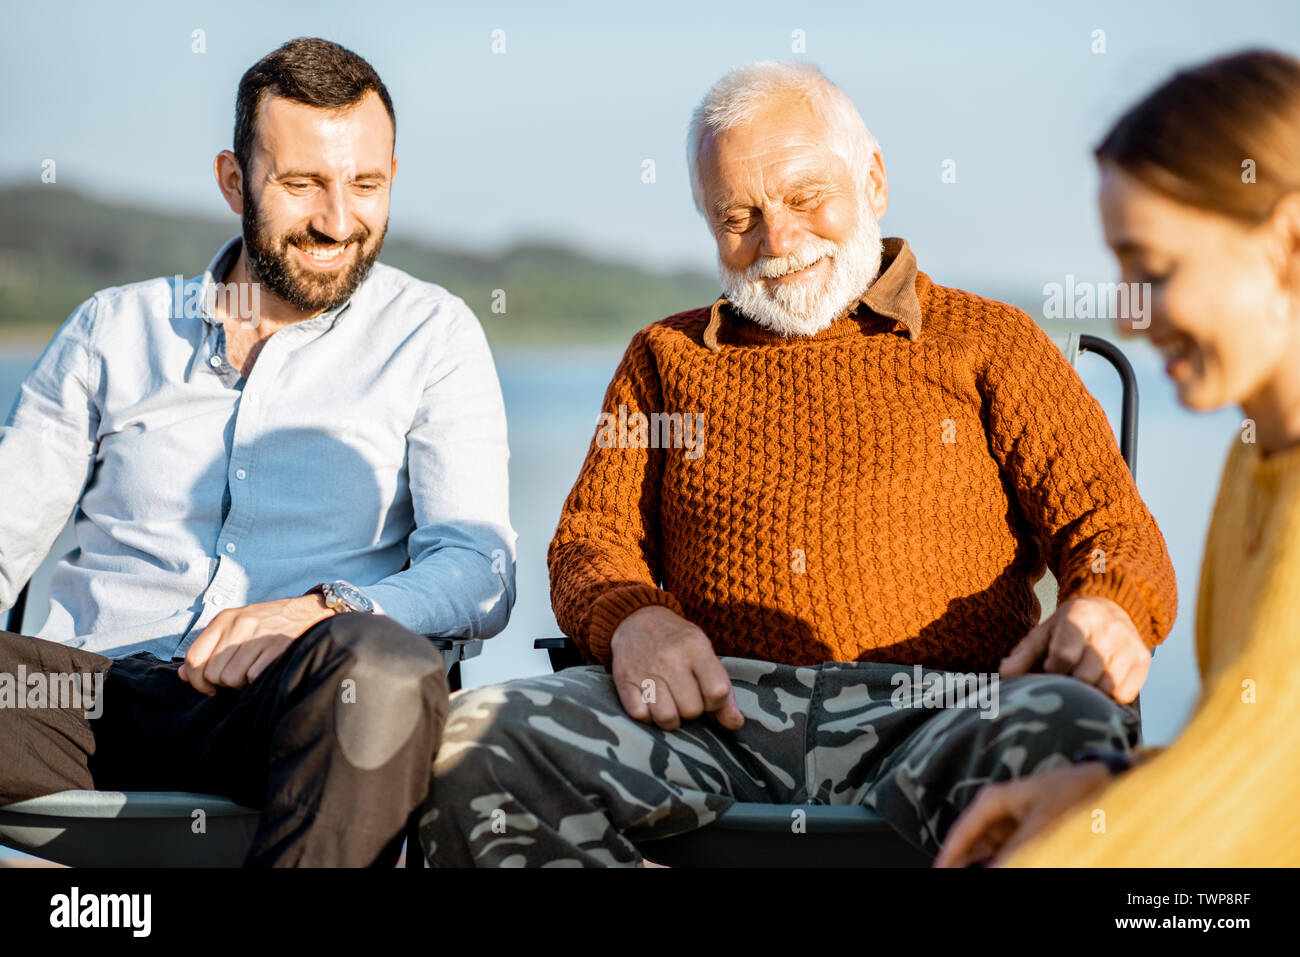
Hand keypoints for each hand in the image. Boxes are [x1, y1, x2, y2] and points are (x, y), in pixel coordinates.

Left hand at [178, 595, 334, 694]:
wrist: (309, 612)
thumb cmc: (268, 625)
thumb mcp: (235, 628)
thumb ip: (208, 649)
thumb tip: (183, 674)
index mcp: (225, 619)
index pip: (193, 658)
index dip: (197, 680)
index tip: (210, 686)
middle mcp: (240, 624)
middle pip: (212, 673)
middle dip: (223, 683)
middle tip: (238, 677)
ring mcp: (259, 635)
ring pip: (231, 679)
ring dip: (242, 683)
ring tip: (253, 671)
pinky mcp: (278, 647)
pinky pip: (254, 678)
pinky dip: (259, 680)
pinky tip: (266, 669)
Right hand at [609, 605, 742, 731]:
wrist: (635, 620)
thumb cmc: (677, 641)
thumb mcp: (704, 653)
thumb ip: (721, 688)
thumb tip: (735, 724)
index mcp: (695, 647)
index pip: (718, 693)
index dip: (716, 703)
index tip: (709, 696)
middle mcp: (670, 658)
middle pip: (692, 710)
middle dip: (692, 710)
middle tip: (686, 696)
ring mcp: (645, 671)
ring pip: (666, 718)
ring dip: (671, 718)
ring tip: (670, 703)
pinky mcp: (624, 682)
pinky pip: (641, 716)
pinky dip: (648, 715)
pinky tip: (651, 701)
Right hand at [933, 762, 1112, 866]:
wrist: (1103, 781)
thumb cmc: (1072, 793)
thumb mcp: (1043, 823)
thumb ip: (1017, 849)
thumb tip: (994, 868)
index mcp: (993, 799)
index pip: (961, 832)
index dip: (948, 857)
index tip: (939, 873)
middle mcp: (996, 808)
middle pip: (971, 844)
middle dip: (965, 862)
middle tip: (954, 875)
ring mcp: (1009, 819)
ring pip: (986, 850)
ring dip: (982, 862)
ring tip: (981, 871)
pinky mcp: (1022, 829)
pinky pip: (1003, 850)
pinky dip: (1000, 860)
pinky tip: (1000, 865)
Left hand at [1000, 595, 1149, 702]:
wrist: (1109, 608)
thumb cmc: (1068, 627)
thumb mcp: (1044, 632)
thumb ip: (1023, 653)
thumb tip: (1005, 674)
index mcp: (1080, 616)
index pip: (1063, 656)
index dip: (1052, 671)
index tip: (1049, 672)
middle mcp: (1109, 628)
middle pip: (1086, 676)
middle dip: (1069, 685)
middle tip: (1063, 682)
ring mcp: (1129, 644)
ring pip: (1106, 687)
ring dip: (1089, 693)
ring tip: (1080, 682)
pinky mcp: (1143, 659)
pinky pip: (1124, 693)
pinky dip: (1109, 696)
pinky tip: (1099, 684)